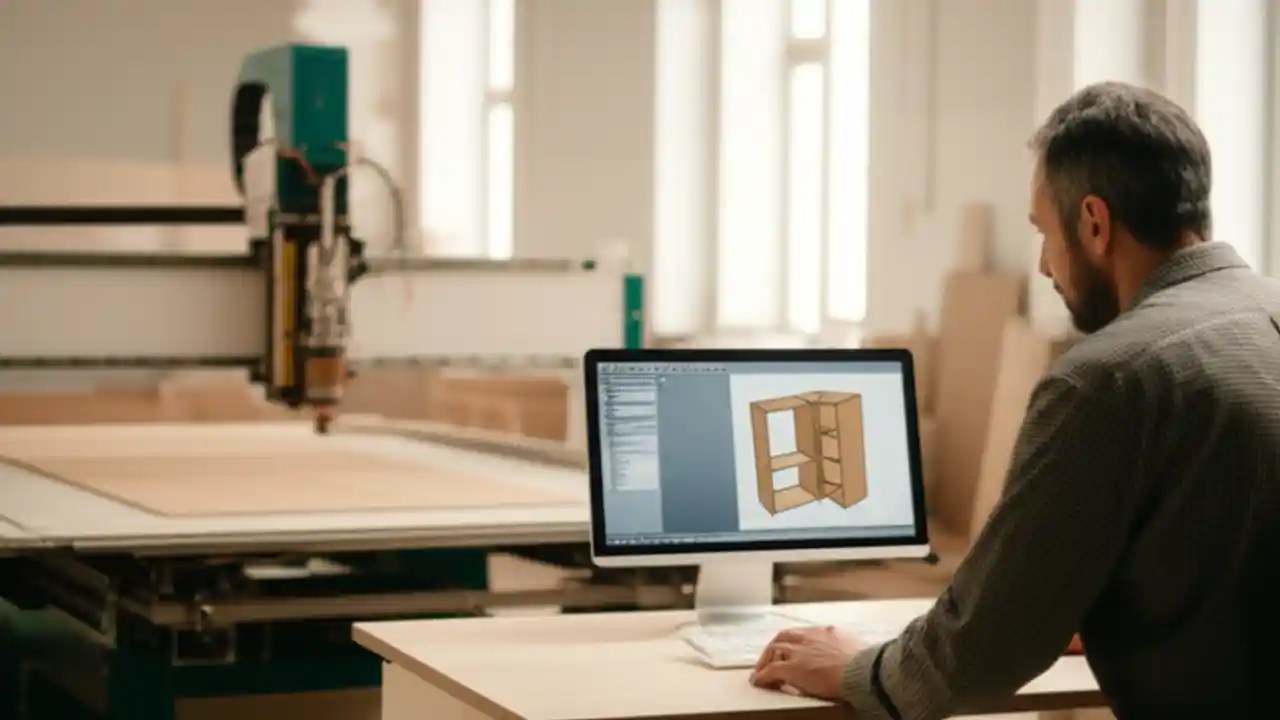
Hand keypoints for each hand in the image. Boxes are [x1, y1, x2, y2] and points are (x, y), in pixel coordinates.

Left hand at [749, 625, 865, 700]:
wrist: (864, 671)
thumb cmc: (869, 665)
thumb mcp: (860, 650)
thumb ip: (850, 651)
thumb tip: (855, 658)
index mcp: (828, 632)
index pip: (804, 634)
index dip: (794, 642)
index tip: (792, 651)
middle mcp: (811, 637)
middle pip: (784, 636)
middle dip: (775, 647)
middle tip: (769, 660)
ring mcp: (800, 652)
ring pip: (773, 650)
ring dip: (765, 661)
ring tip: (761, 672)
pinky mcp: (792, 668)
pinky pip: (770, 671)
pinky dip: (762, 676)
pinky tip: (758, 682)